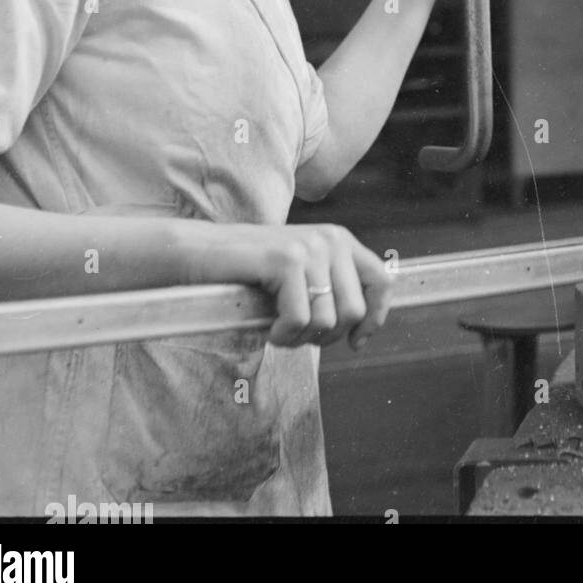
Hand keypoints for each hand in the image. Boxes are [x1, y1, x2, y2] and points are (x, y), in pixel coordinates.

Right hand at [202, 221, 393, 350]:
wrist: (199, 254)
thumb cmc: (249, 274)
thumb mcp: (301, 276)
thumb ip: (332, 291)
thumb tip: (361, 331)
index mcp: (340, 240)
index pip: (382, 281)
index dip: (375, 318)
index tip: (356, 342)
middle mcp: (331, 239)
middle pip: (354, 311)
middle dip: (327, 336)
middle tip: (296, 334)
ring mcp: (310, 247)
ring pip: (328, 320)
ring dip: (301, 338)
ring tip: (278, 328)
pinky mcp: (286, 260)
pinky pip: (300, 320)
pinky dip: (283, 335)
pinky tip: (268, 327)